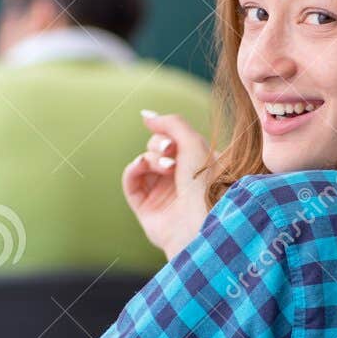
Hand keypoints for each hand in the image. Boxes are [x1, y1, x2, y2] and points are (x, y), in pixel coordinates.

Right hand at [121, 110, 211, 261]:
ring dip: (150, 158)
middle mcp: (181, 179)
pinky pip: (130, 181)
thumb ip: (171, 123)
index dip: (171, 136)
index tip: (176, 143)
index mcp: (199, 165)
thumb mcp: (194, 142)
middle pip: (156, 148)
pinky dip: (133, 169)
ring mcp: (163, 195)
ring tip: (165, 166)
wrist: (201, 222)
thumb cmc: (205, 183)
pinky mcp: (147, 209)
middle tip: (170, 153)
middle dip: (159, 146)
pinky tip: (141, 166)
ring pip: (144, 162)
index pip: (175, 140)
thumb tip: (146, 115)